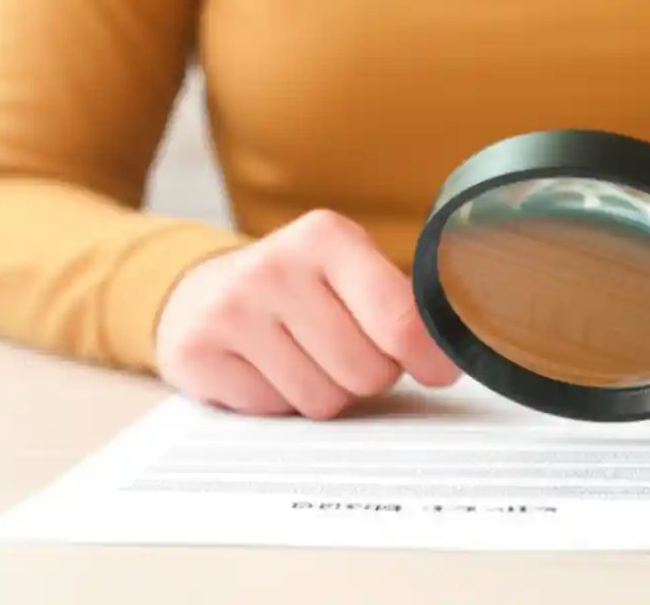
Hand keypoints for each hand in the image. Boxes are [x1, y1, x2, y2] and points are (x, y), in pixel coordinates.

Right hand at [154, 210, 460, 418]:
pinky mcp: (197, 353)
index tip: (438, 371)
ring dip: (325, 392)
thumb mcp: (349, 271)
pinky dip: (280, 402)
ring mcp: (230, 310)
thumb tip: (452, 358)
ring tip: (303, 357)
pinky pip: (276, 412)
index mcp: (326, 236)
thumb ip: (400, 305)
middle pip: (367, 371)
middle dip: (369, 375)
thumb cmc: (300, 290)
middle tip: (346, 352)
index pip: (400, 319)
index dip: (429, 358)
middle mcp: (274, 265)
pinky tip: (265, 369)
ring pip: (323, 401)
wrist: (201, 293)